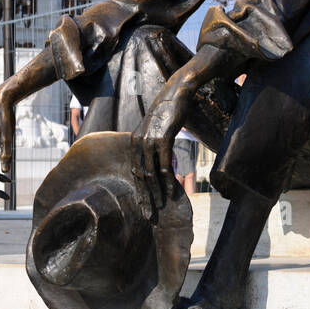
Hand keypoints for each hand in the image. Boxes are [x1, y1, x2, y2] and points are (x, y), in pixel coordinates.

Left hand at [131, 76, 193, 218]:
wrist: (176, 93)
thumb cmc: (168, 112)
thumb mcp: (155, 130)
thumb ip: (153, 146)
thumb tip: (158, 164)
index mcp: (133, 143)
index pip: (134, 172)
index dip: (138, 191)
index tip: (143, 206)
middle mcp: (138, 143)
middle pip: (139, 176)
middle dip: (145, 197)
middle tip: (149, 215)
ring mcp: (149, 141)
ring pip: (151, 173)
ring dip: (156, 192)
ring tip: (161, 206)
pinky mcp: (163, 139)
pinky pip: (165, 165)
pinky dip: (168, 180)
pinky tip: (172, 191)